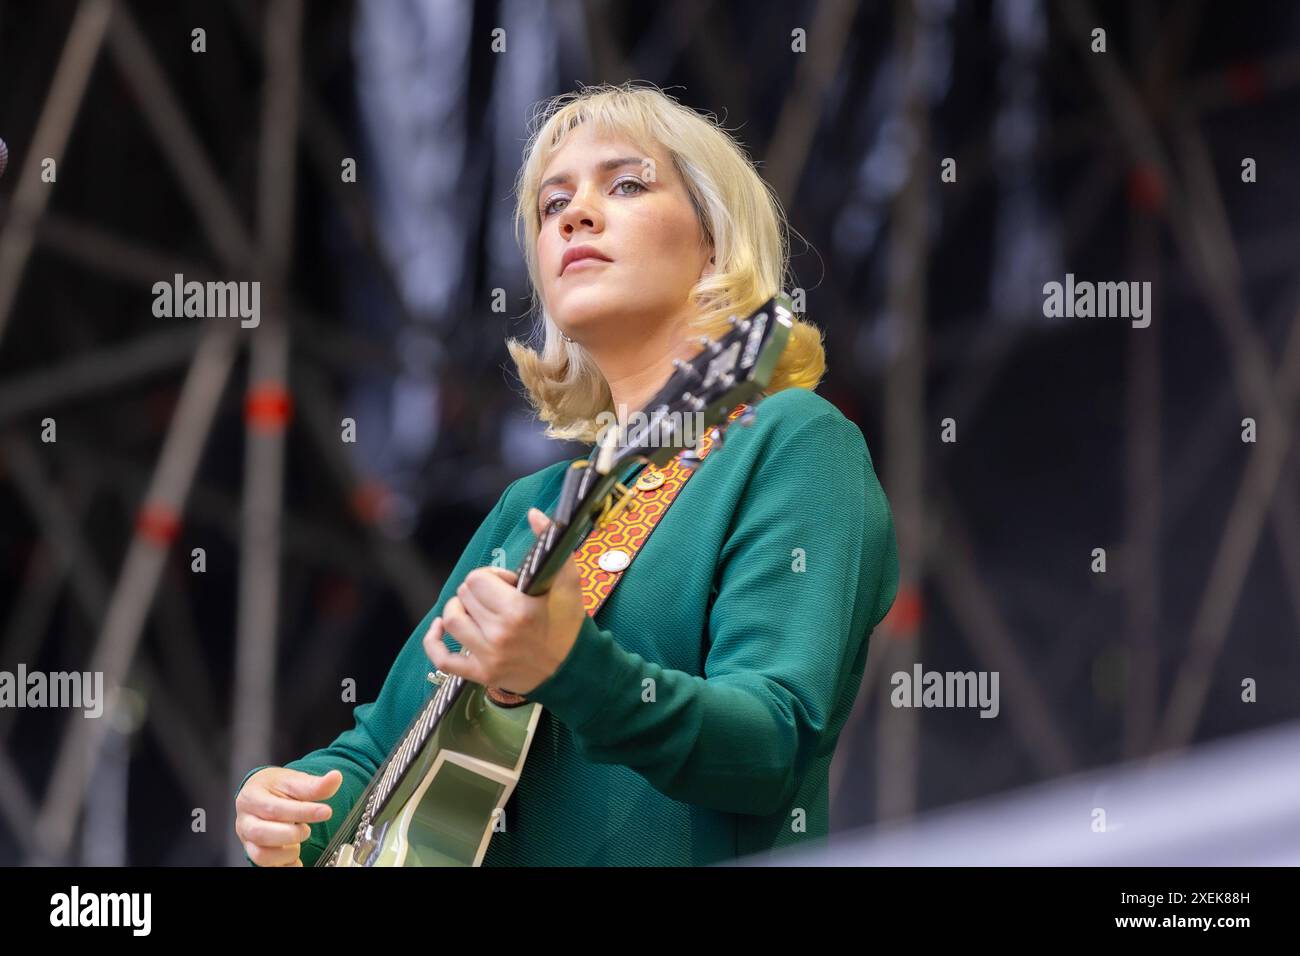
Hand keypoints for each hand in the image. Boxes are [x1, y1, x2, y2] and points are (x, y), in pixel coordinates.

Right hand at [235, 766, 339, 866]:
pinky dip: (285, 864)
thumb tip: (335, 778)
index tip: (326, 812)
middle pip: (261, 833)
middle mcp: (245, 820)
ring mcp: (247, 840)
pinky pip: (265, 866)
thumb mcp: (294, 781)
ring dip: (287, 852)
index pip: (275, 808)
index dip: (303, 812)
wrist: (263, 795)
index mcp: (252, 797)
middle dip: (291, 834)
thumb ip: (314, 785)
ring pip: (261, 855)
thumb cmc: (276, 789)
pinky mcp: (254, 853)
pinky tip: (296, 857)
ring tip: (298, 841)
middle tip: (307, 829)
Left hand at [424, 508, 584, 695]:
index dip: (492, 576)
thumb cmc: (570, 622)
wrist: (575, 669)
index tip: (510, 585)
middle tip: (500, 599)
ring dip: (459, 609)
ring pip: (451, 620)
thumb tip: (533, 513)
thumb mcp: (569, 580)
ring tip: (477, 610)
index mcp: (519, 610)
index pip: (478, 579)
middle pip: (463, 596)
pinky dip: (434, 642)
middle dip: (479, 591)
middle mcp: (500, 634)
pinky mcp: (481, 674)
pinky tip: (439, 627)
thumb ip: (550, 544)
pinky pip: (442, 659)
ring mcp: (488, 657)